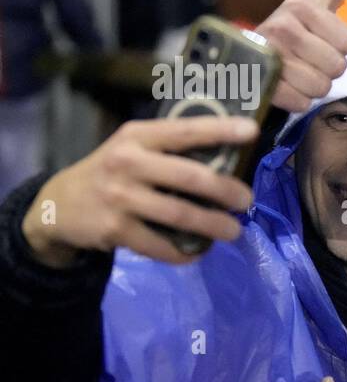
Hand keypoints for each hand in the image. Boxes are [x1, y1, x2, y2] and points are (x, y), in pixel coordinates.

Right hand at [20, 116, 258, 267]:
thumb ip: (169, 149)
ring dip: (213, 225)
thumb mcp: (132, 148)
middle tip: (247, 200)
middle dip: (226, 190)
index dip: (219, 130)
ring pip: (180, 215)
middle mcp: (128, 163)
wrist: (59, 206)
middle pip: (190, 177)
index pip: (184, 130)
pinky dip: (184, 252)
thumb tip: (228, 155)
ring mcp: (120, 198)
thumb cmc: (112, 172)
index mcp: (137, 137)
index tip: (251, 131)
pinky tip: (199, 251)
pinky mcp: (115, 230)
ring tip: (233, 230)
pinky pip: (161, 245)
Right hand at [254, 0, 346, 111]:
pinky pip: (300, 102)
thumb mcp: (318, 5)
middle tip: (311, 61)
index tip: (323, 42)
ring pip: (321, 87)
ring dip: (315, 87)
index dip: (341, 48)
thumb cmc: (296, 34)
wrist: (253, 61)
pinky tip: (287, 88)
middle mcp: (281, 26)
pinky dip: (298, 101)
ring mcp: (268, 55)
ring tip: (298, 74)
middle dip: (329, 70)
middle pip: (337, 66)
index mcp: (299, 6)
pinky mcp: (260, 83)